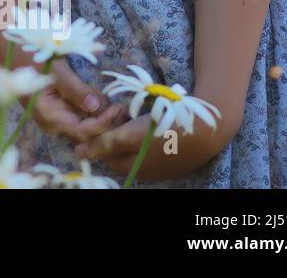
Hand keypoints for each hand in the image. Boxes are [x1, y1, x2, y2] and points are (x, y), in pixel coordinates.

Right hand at [0, 28, 122, 142]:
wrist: (9, 45)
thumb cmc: (29, 54)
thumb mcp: (54, 69)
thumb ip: (73, 88)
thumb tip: (95, 106)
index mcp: (47, 114)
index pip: (82, 131)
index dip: (102, 123)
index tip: (117, 108)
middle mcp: (51, 120)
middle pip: (84, 133)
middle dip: (104, 124)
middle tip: (123, 108)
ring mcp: (54, 115)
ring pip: (83, 125)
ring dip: (100, 118)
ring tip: (118, 105)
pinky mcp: (57, 107)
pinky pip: (78, 115)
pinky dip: (92, 110)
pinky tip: (105, 101)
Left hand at [73, 110, 225, 180]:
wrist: (207, 131)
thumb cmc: (164, 132)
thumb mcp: (129, 136)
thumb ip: (105, 145)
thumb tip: (79, 153)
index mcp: (132, 169)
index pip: (104, 156)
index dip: (99, 137)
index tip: (101, 118)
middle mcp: (146, 172)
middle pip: (120, 152)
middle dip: (115, 133)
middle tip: (117, 113)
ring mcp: (162, 166)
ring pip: (136, 148)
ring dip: (130, 131)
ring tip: (133, 113)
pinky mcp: (175, 157)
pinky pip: (152, 146)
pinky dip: (146, 133)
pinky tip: (150, 119)